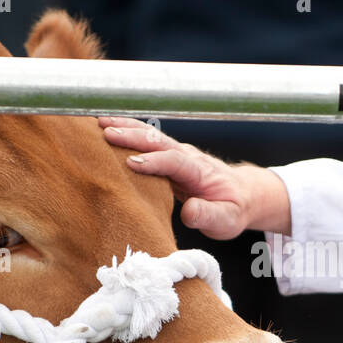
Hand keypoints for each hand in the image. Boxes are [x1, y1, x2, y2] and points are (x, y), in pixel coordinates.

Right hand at [98, 117, 290, 237]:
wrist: (243, 194)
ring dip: (126, 127)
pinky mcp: (169, 156)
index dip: (155, 162)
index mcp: (200, 172)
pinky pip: (146, 141)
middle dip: (133, 136)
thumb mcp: (226, 220)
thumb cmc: (233, 209)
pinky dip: (127, 131)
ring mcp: (178, 154)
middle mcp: (188, 157)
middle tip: (106, 133)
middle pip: (159, 141)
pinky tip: (107, 127)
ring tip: (99, 122)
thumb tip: (188, 211)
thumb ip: (208, 216)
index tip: (132, 164)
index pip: (176, 162)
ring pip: (150, 136)